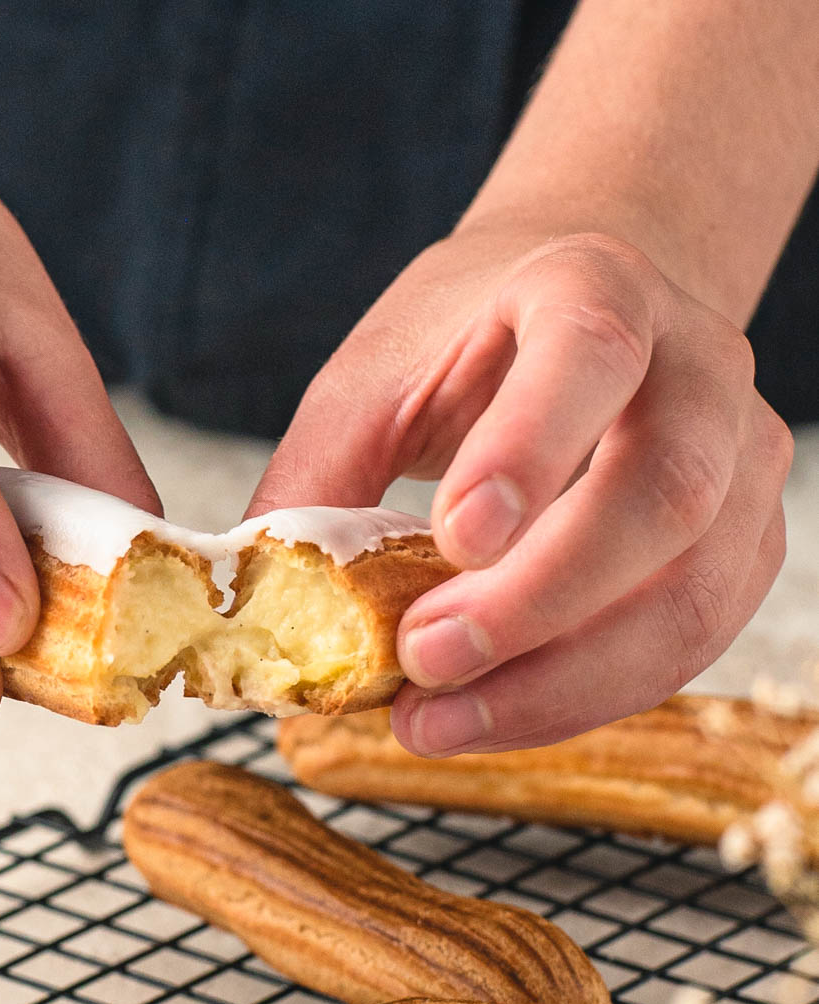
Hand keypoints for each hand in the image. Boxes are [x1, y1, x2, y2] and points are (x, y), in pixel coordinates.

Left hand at [251, 226, 790, 751]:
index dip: (531, 448)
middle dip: (541, 602)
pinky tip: (497, 713)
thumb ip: (315, 480)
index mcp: (591, 284)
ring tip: (440, 719)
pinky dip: (590, 695)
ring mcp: (741, 456)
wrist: (582, 316)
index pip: (589, 351)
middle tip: (426, 662)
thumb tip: (255, 613)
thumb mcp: (372, 378)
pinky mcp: (748, 542)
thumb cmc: (467, 344)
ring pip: (692, 590)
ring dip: (564, 680)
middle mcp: (694, 363)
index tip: (456, 538)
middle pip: (663, 492)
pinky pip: (692, 641)